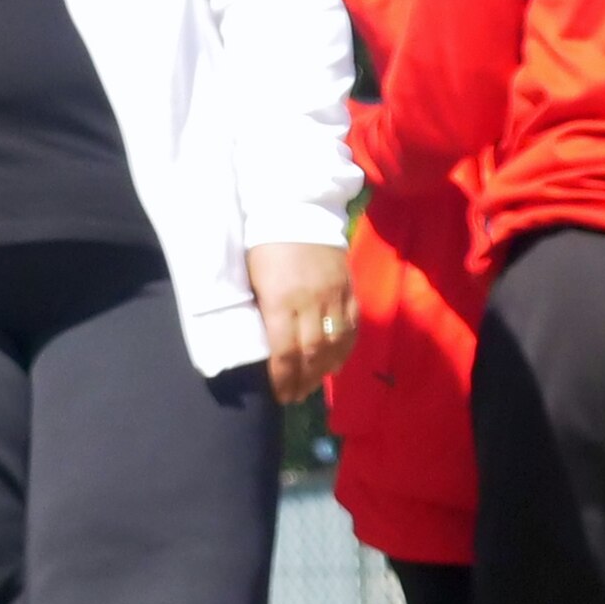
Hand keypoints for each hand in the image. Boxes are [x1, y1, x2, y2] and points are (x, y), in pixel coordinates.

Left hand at [248, 241, 356, 403]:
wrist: (296, 206)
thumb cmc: (262, 242)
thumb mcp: (252, 278)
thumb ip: (262, 311)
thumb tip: (263, 345)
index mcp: (281, 301)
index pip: (285, 353)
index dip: (283, 379)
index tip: (279, 395)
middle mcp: (310, 302)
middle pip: (311, 354)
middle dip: (303, 380)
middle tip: (295, 397)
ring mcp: (334, 295)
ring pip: (335, 344)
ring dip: (325, 370)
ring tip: (314, 385)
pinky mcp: (349, 287)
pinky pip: (352, 325)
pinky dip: (346, 348)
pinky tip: (337, 361)